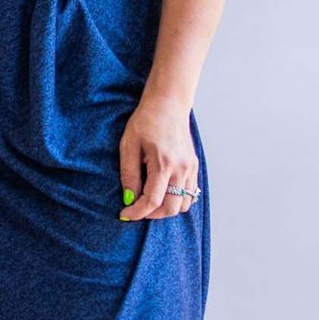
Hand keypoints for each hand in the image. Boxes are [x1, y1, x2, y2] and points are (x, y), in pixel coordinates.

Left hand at [118, 95, 199, 221]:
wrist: (168, 105)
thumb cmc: (146, 121)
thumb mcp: (129, 146)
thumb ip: (129, 174)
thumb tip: (129, 198)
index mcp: (163, 164)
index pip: (152, 200)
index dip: (137, 212)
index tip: (125, 214)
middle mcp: (181, 169)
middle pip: (171, 208)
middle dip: (152, 214)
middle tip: (137, 210)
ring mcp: (190, 168)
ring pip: (184, 204)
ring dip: (166, 209)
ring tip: (149, 202)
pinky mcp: (194, 166)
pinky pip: (190, 193)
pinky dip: (177, 199)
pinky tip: (163, 193)